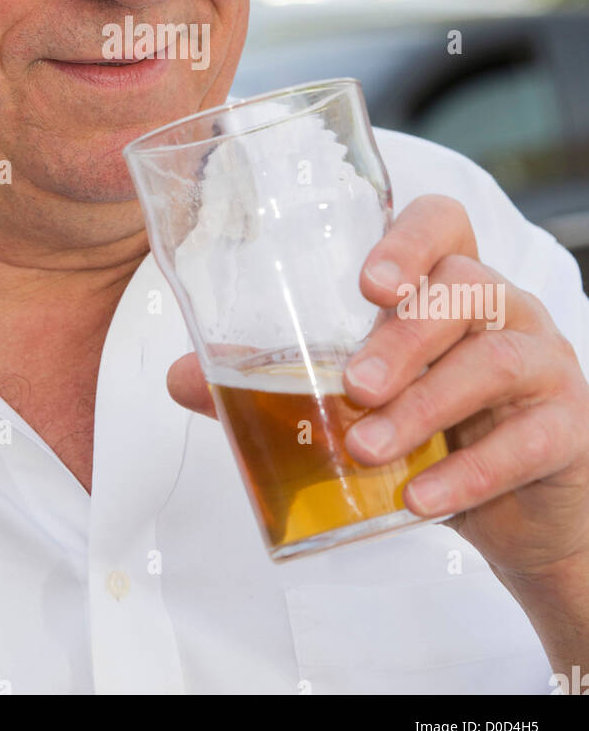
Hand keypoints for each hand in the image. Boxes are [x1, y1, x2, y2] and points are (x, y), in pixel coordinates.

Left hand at [167, 194, 588, 581]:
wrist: (521, 508)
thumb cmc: (431, 427)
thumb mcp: (360, 399)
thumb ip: (274, 381)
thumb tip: (180, 376)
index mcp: (447, 282)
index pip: (443, 222)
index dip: (409, 238)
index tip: (366, 282)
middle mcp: (503, 307)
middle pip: (464, 289)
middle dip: (404, 336)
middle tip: (350, 386)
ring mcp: (543, 363)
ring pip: (494, 360)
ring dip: (425, 406)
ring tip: (368, 448)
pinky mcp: (568, 428)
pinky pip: (528, 440)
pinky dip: (470, 472)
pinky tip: (421, 499)